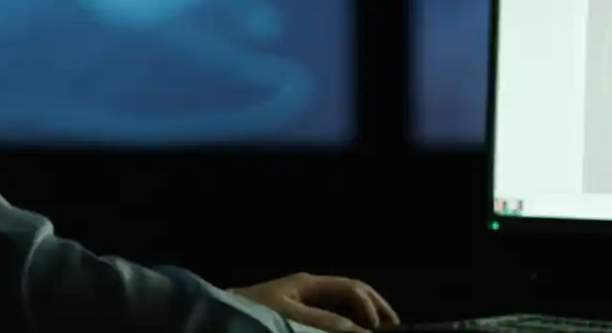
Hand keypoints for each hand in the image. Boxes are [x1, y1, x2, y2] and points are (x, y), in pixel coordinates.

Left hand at [228, 273, 399, 331]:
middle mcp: (308, 288)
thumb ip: (323, 322)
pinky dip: (345, 322)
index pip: (351, 288)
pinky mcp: (294, 314)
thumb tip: (358, 330)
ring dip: (362, 316)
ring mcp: (301, 300)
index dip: (370, 307)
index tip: (380, 330)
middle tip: (394, 328)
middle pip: (351, 292)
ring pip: (342, 304)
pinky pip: (328, 314)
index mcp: (308, 283)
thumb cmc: (249, 313)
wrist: (217, 318)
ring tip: (377, 332)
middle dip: (374, 308)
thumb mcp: (288, 318)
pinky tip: (351, 332)